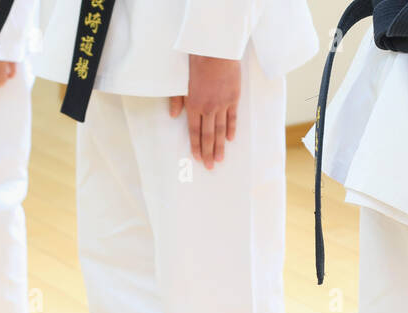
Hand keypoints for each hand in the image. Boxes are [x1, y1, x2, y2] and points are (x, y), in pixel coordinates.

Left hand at [169, 55, 240, 169]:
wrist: (216, 50)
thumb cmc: (196, 62)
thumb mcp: (181, 81)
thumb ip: (177, 100)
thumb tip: (174, 116)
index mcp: (193, 105)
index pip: (194, 131)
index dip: (196, 146)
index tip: (197, 158)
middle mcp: (208, 108)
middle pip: (208, 135)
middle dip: (208, 152)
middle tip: (209, 166)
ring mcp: (222, 104)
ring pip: (220, 130)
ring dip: (220, 146)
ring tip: (220, 159)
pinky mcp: (233, 97)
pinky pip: (232, 117)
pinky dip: (231, 129)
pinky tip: (230, 139)